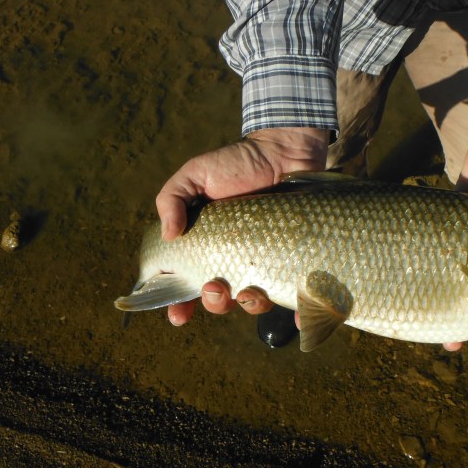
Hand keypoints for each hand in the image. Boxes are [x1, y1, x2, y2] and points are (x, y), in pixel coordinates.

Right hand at [156, 127, 328, 325]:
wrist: (284, 152)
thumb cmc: (237, 164)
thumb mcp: (196, 174)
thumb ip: (172, 199)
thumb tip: (167, 237)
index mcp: (207, 248)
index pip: (187, 285)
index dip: (179, 305)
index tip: (177, 315)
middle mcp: (235, 260)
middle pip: (220, 299)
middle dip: (214, 303)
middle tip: (215, 288)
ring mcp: (266, 262)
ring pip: (255, 302)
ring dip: (249, 306)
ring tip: (250, 292)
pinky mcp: (295, 260)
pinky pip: (299, 293)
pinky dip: (301, 310)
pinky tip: (300, 315)